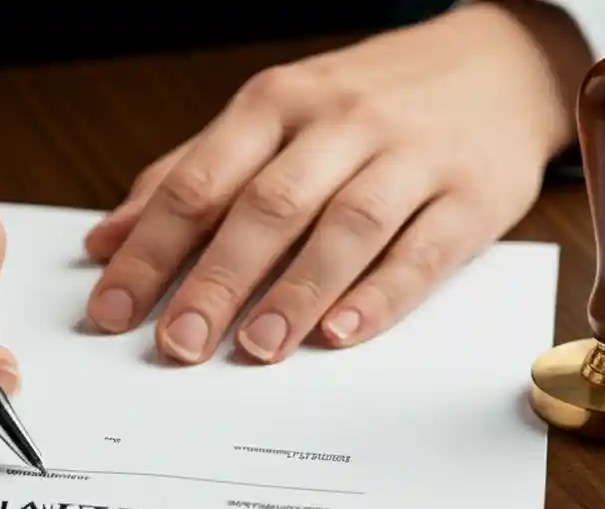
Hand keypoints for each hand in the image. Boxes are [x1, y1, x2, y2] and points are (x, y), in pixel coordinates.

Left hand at [83, 1, 589, 362]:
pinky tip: (341, 334)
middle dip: (215, 281)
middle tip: (179, 345)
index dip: (150, 250)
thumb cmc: (366, 100)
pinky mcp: (471, 195)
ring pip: (344, 227)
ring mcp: (410, 156)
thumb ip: (189, 176)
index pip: (200, 182)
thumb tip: (107, 239)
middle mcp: (340, 123)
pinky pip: (421, 251)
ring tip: (256, 349)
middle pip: (267, 207)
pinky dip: (379, 295)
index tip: (112, 310)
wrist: (497, 63)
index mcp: (276, 103)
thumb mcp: (271, 118)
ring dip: (296, 292)